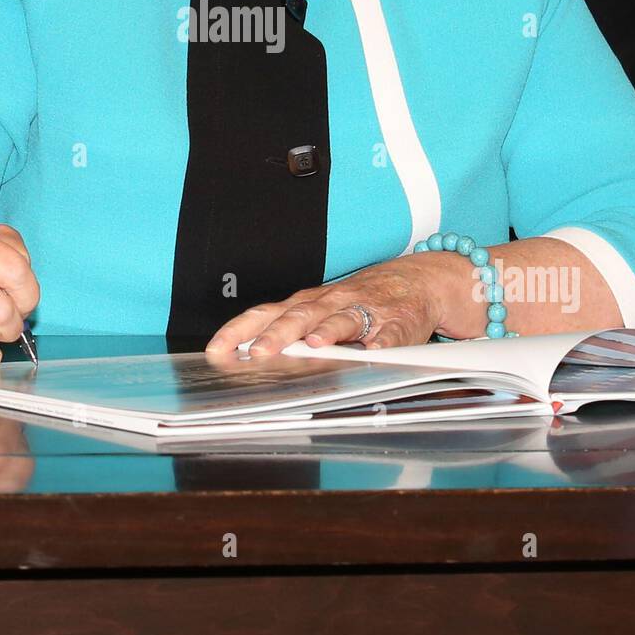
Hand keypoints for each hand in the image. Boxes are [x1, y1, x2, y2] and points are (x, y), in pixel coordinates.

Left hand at [205, 254, 464, 357]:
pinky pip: (390, 333)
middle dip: (279, 335)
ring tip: (315, 346)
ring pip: (342, 320)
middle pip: (300, 316)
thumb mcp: (317, 310)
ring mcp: (365, 310)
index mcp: (307, 304)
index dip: (240, 331)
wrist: (417, 280)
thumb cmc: (357, 300)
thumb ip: (285, 328)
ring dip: (328, 332)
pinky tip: (376, 351)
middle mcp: (331, 303)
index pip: (265, 314)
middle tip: (260, 353)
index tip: (216, 350)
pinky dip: (383, 341)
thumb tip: (242, 354)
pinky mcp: (398, 322)